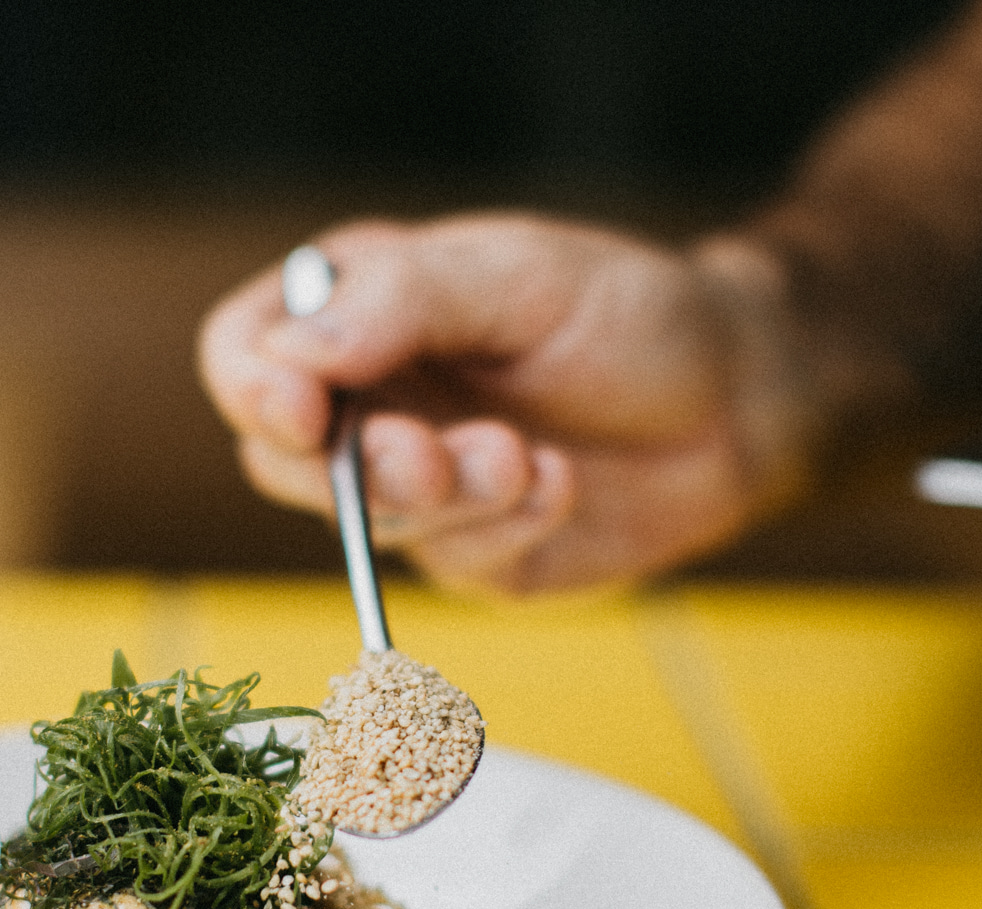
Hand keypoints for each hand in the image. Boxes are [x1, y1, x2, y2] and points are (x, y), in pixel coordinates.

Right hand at [196, 213, 811, 593]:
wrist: (737, 397)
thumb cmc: (625, 310)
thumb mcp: (515, 272)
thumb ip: (400, 301)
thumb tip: (292, 355)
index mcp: (354, 316)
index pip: (244, 354)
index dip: (253, 387)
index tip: (301, 408)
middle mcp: (369, 406)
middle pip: (279, 460)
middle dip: (351, 468)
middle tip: (427, 456)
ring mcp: (415, 491)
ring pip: (364, 524)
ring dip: (441, 497)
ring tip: (521, 458)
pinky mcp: (474, 556)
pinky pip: (452, 563)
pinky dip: (505, 526)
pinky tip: (559, 481)